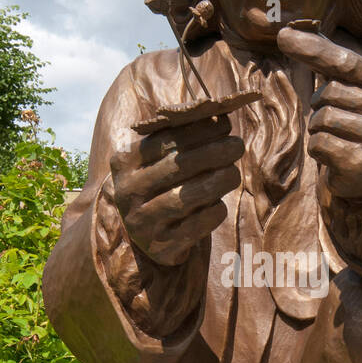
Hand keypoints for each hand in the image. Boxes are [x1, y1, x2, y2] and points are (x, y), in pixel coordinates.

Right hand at [110, 114, 243, 265]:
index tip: (226, 124)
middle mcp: (126, 193)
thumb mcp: (160, 160)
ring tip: (234, 173)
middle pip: (178, 166)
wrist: (146, 236)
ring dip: (219, 181)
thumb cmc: (161, 186)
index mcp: (123, 163)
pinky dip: (213, 211)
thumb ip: (181, 137)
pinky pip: (196, 226)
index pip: (166, 140)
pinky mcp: (161, 248)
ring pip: (188, 197)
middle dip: (215, 152)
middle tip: (238, 145)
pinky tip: (219, 203)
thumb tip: (220, 114)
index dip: (200, 131)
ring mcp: (141, 223)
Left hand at [276, 26, 361, 199]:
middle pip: (330, 92)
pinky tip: (334, 156)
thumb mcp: (357, 89)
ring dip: (318, 127)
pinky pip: (319, 143)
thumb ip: (333, 61)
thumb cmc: (361, 122)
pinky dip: (318, 149)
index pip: (347, 62)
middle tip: (339, 121)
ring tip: (337, 137)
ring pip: (322, 118)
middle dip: (321, 104)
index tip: (283, 36)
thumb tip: (291, 31)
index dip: (313, 49)